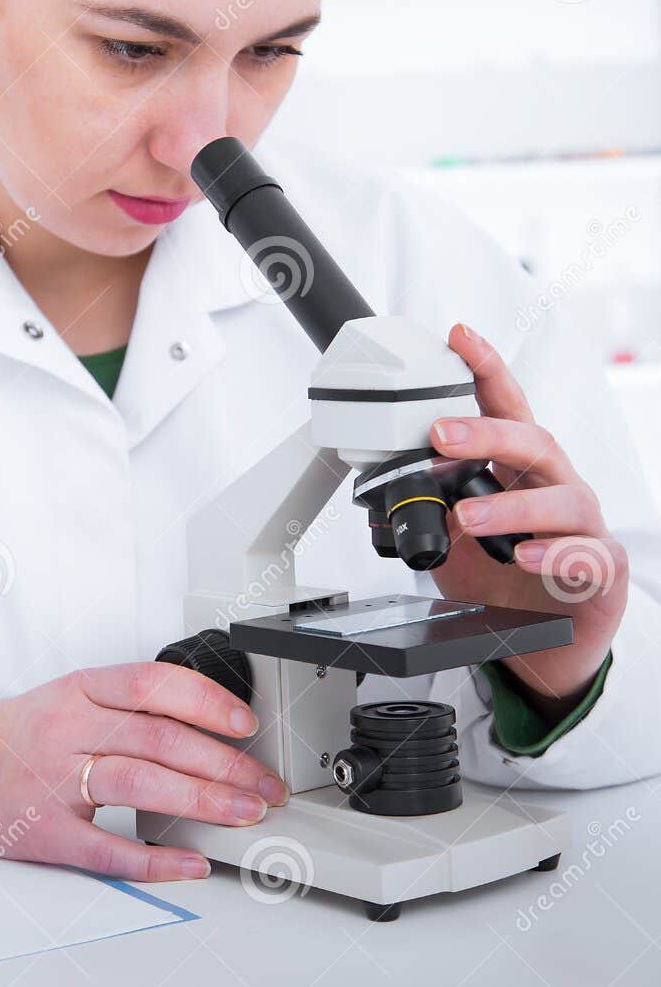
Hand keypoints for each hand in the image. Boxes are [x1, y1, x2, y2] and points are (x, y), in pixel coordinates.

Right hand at [0, 662, 288, 881]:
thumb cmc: (19, 738)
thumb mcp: (69, 700)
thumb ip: (129, 709)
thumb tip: (208, 730)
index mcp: (79, 692)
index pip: (153, 684)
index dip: (208, 701)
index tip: (247, 724)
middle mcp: (68, 731)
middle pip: (160, 739)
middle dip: (226, 763)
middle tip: (266, 784)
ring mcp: (54, 783)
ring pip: (141, 784)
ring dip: (204, 801)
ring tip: (245, 814)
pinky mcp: (45, 834)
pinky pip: (107, 849)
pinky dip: (156, 860)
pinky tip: (192, 864)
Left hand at [427, 323, 627, 720]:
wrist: (540, 649)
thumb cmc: (501, 581)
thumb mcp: (453, 540)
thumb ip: (431, 507)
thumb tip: (382, 487)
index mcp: (520, 471)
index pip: (507, 408)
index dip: (485, 370)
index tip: (458, 337)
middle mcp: (556, 489)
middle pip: (535, 444)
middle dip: (488, 433)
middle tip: (441, 435)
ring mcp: (584, 529)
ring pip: (563, 500)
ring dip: (511, 505)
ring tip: (468, 517)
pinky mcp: (602, 573)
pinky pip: (589, 556)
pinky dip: (556, 554)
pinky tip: (526, 557)